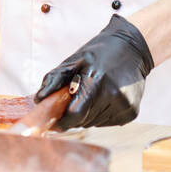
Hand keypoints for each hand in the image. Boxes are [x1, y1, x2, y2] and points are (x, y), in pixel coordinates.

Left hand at [34, 14, 154, 128]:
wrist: (132, 48)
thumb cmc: (100, 53)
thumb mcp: (74, 60)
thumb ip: (54, 79)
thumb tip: (39, 100)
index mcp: (97, 81)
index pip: (75, 115)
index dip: (62, 121)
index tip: (53, 121)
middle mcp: (113, 96)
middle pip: (83, 121)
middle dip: (74, 115)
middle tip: (75, 98)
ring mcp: (124, 105)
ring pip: (95, 123)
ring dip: (88, 114)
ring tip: (93, 94)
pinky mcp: (132, 112)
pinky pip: (108, 122)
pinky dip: (101, 115)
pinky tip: (105, 98)